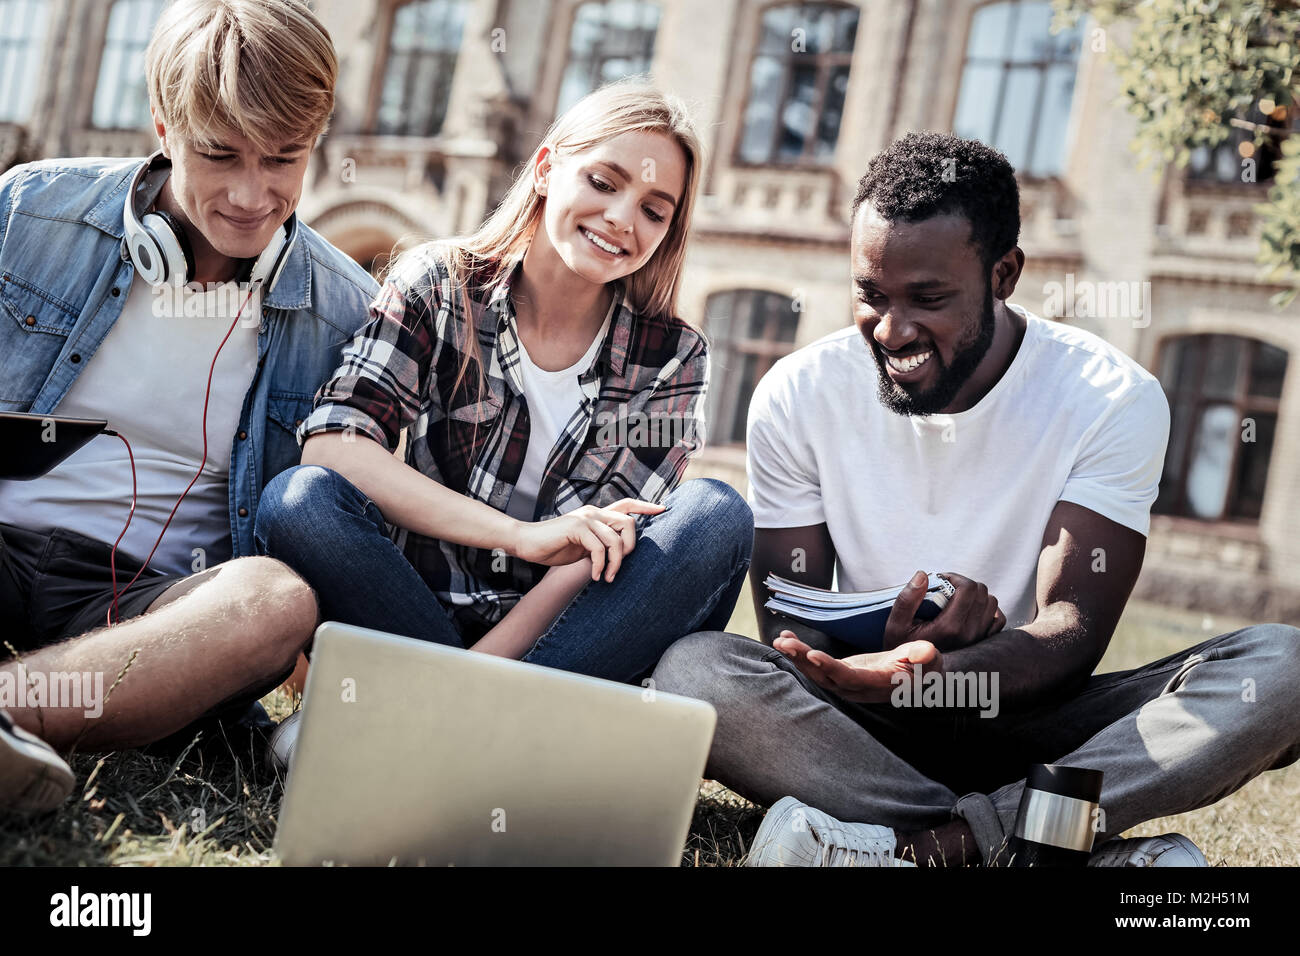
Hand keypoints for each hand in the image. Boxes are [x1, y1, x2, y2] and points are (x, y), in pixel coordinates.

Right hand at [509, 498, 664, 581]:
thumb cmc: (554, 547)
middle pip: (629, 523)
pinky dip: (599, 565)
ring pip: (615, 539)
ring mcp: (586, 518)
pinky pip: (599, 548)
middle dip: (630, 548)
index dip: (646, 506)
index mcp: (597, 515)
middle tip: (617, 568)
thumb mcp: (583, 546)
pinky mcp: (576, 527)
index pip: (627, 504)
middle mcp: (594, 512)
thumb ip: (600, 545)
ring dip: (615, 564)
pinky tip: (593, 576)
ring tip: (606, 578)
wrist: (527, 543)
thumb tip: (620, 555)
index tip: (663, 509)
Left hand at [773, 631, 941, 703]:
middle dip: (804, 661)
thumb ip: (925, 656)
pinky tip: (786, 638)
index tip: (813, 655)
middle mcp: (858, 687)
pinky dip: (800, 653)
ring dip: (797, 657)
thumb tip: (923, 653)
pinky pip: (817, 666)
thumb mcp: (929, 658)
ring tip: (780, 640)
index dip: (830, 668)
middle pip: (826, 677)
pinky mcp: (841, 674)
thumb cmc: (923, 666)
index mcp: (878, 683)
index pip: (850, 678)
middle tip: (786, 644)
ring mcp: (847, 682)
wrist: (916, 675)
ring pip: (817, 673)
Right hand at [883, 571, 1004, 651]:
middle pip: (982, 593)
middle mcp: (969, 635)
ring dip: (976, 596)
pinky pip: (998, 619)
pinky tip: (970, 612)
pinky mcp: (983, 645)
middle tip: (946, 589)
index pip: (969, 589)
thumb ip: (908, 598)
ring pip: (992, 603)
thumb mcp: (896, 623)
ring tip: (957, 600)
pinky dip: (987, 611)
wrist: (913, 673)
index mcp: (950, 628)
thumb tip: (923, 575)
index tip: (940, 581)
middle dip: (964, 585)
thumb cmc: (903, 647)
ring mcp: (979, 641)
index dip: (955, 578)